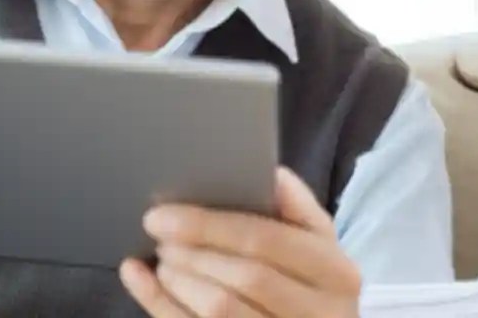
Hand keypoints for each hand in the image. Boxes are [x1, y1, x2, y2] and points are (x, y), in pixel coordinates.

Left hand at [120, 167, 360, 317]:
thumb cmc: (315, 283)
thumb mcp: (320, 244)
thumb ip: (298, 209)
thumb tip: (271, 174)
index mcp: (335, 272)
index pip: (267, 241)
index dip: (211, 227)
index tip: (165, 214)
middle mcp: (320, 313)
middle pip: (243, 278)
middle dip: (193, 253)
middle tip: (160, 234)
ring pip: (220, 311)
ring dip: (178, 283)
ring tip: (163, 259)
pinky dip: (162, 306)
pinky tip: (142, 281)